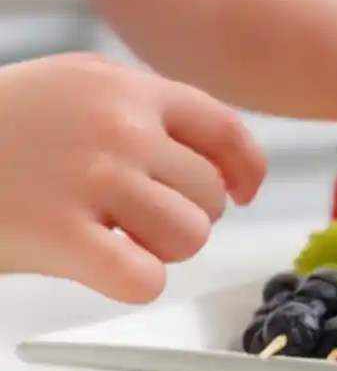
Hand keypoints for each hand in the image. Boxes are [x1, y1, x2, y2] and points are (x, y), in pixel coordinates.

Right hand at [0, 54, 265, 302]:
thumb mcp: (73, 89)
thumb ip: (142, 111)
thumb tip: (220, 160)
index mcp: (126, 87)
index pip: (224, 129)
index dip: (245, 169)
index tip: (245, 191)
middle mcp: (118, 127)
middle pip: (210, 194)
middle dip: (188, 218)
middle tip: (141, 221)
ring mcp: (90, 177)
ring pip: (190, 236)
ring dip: (164, 251)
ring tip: (120, 241)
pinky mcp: (58, 232)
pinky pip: (144, 277)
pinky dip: (136, 283)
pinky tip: (108, 269)